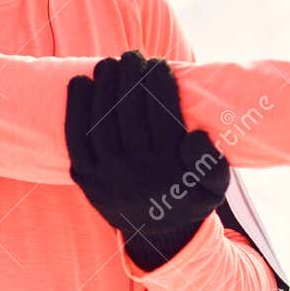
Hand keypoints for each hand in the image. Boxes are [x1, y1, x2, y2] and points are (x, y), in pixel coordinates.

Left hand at [64, 50, 230, 269]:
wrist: (154, 234)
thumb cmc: (187, 194)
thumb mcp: (214, 185)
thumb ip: (212, 162)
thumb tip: (195, 136)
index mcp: (170, 170)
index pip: (163, 116)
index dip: (159, 84)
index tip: (159, 64)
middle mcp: (136, 175)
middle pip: (130, 115)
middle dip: (130, 78)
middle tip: (132, 55)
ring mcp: (106, 176)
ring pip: (102, 123)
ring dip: (104, 87)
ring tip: (109, 63)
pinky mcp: (85, 177)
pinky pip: (75, 138)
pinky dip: (75, 109)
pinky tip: (80, 82)